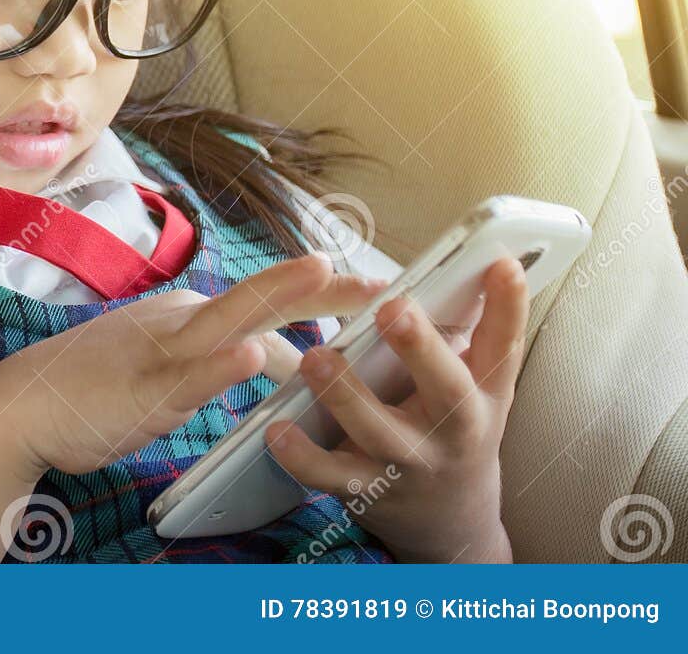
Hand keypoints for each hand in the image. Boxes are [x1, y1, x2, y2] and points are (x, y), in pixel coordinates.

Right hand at [0, 253, 387, 476]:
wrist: (25, 405)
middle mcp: (182, 320)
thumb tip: (279, 358)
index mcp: (191, 313)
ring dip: (279, 292)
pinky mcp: (144, 387)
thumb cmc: (98, 387)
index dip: (325, 293)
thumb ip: (224, 360)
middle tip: (385, 279)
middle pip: (263, 295)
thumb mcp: (170, 368)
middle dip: (326, 284)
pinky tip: (252, 353)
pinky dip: (221, 362)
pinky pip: (188, 374)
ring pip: (230, 317)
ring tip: (323, 270)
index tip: (378, 290)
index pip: (270, 302)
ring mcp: (163, 350)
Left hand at [264, 256, 528, 562]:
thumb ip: (466, 333)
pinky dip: (302, 455)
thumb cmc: (454, 430)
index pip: (504, 345)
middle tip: (392, 308)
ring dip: (346, 394)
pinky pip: (330, 475)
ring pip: (379, 432)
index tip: (500, 264)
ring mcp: (410, 463)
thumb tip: (464, 263)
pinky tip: (277, 429)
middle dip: (420, 348)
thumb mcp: (476, 387)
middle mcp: (454, 429)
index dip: (508, 305)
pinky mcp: (368, 490)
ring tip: (316, 357)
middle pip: (446, 389)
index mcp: (483, 394)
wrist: (451, 522)